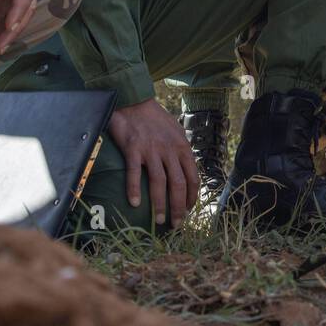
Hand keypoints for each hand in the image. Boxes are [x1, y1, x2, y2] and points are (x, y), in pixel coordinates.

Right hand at [108, 98, 199, 226]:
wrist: (134, 102)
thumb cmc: (155, 118)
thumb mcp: (176, 132)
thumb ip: (181, 150)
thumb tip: (186, 169)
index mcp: (182, 147)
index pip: (193, 177)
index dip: (192, 196)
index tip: (188, 210)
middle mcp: (170, 150)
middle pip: (178, 184)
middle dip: (179, 207)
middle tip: (176, 224)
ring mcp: (152, 150)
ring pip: (160, 182)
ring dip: (160, 204)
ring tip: (159, 220)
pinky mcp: (133, 149)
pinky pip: (135, 173)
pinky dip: (135, 189)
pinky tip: (134, 204)